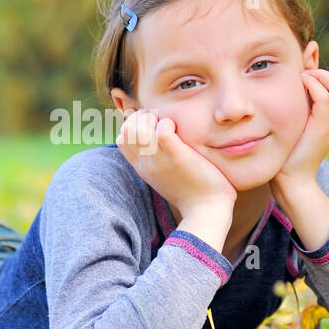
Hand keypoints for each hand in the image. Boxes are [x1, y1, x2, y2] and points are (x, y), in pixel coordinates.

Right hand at [117, 110, 236, 218]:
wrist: (207, 212)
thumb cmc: (193, 191)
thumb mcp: (166, 176)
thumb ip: (158, 159)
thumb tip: (158, 140)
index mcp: (142, 168)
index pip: (121, 138)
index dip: (133, 123)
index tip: (152, 124)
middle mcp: (147, 164)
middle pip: (126, 130)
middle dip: (141, 116)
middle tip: (160, 120)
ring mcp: (159, 161)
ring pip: (139, 129)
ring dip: (153, 118)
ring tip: (169, 124)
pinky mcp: (177, 157)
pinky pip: (162, 131)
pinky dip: (168, 124)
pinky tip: (179, 130)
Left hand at [270, 68, 328, 203]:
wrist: (292, 181)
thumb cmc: (288, 153)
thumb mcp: (296, 124)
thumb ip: (299, 106)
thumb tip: (295, 82)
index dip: (324, 74)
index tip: (303, 75)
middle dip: (323, 72)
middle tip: (302, 76)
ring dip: (318, 75)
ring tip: (301, 79)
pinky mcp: (321, 129)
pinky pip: (324, 99)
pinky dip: (313, 85)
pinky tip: (299, 83)